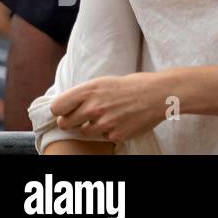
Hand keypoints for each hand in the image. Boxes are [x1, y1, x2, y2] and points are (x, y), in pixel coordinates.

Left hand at [50, 72, 170, 143]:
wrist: (161, 94)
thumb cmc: (135, 85)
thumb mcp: (106, 81)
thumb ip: (86, 94)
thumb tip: (68, 106)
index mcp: (90, 89)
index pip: (56, 107)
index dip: (61, 110)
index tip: (68, 110)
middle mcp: (93, 107)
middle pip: (64, 123)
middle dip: (72, 121)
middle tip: (85, 116)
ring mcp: (104, 123)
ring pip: (84, 132)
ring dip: (92, 126)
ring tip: (109, 115)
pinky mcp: (115, 135)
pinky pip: (104, 136)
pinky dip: (111, 130)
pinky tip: (122, 120)